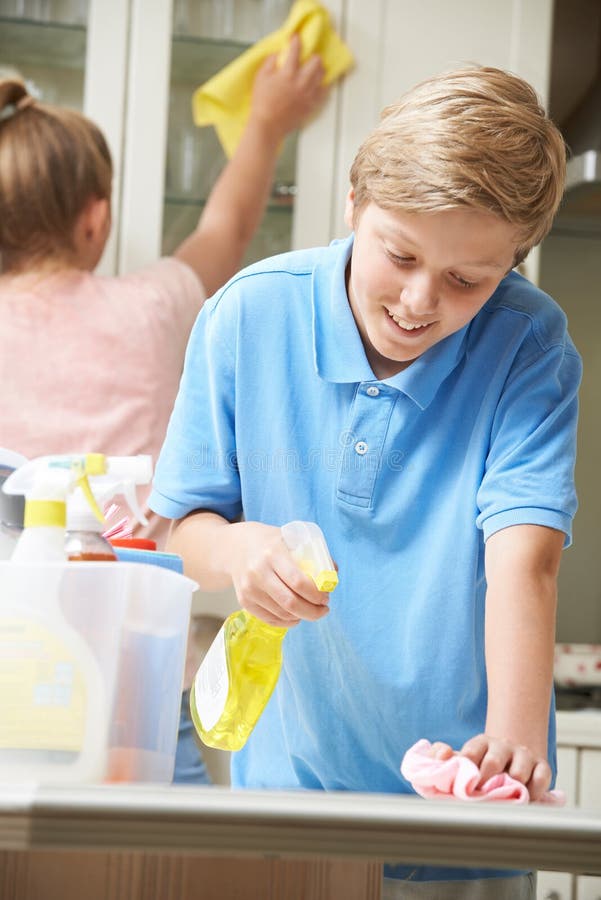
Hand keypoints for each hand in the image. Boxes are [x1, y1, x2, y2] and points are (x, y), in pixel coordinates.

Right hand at [226, 521, 331, 626]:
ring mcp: (249, 588)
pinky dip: (287, 622)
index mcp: (273, 553)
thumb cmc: (269, 543)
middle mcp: (258, 572)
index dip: (316, 595)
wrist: (235, 547)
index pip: (299, 582)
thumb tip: (333, 573)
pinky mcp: (243, 600)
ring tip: (312, 611)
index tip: (326, 596)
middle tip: (324, 609)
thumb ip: (312, 554)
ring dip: (302, 617)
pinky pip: (269, 619)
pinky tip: (296, 617)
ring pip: (281, 613)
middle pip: (290, 603)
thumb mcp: (289, 539)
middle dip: (313, 611)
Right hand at [250, 32, 327, 141]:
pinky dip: (323, 86)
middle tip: (310, 57)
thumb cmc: (262, 102)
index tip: (296, 38)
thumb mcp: (260, 78)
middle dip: (313, 57)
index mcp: (288, 73)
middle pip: (316, 62)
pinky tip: (321, 85)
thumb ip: (269, 63)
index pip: (295, 50)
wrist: (268, 125)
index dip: (296, 41)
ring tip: (316, 70)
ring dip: (320, 70)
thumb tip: (276, 55)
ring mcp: (308, 94)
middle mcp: (301, 82)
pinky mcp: (311, 105)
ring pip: (322, 76)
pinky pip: (324, 93)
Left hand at [429, 734, 551, 800]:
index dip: (466, 766)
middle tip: (481, 795)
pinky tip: (527, 799)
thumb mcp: (466, 758)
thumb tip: (440, 755)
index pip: (471, 751)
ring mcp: (523, 755)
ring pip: (519, 772)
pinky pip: (542, 779)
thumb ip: (447, 758)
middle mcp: (503, 746)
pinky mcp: (542, 766)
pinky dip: (536, 792)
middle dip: (486, 780)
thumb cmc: (485, 762)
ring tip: (505, 800)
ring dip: (512, 788)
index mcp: (481, 743)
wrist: (514, 753)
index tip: (464, 783)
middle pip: (493, 761)